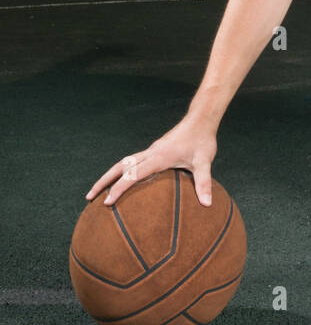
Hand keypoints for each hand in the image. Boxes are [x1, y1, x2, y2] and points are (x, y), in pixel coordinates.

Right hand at [85, 115, 218, 207]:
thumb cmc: (202, 140)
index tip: (107, 203)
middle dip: (103, 182)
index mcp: (158, 157)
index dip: (119, 189)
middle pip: (119, 167)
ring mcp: (151, 151)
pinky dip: (121, 171)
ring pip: (123, 163)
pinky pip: (132, 162)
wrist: (201, 120)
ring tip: (98, 191)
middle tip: (89, 197)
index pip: (133, 175)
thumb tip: (207, 204)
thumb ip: (204, 183)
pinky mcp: (154, 150)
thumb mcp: (204, 162)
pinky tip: (122, 181)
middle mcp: (150, 153)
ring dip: (109, 176)